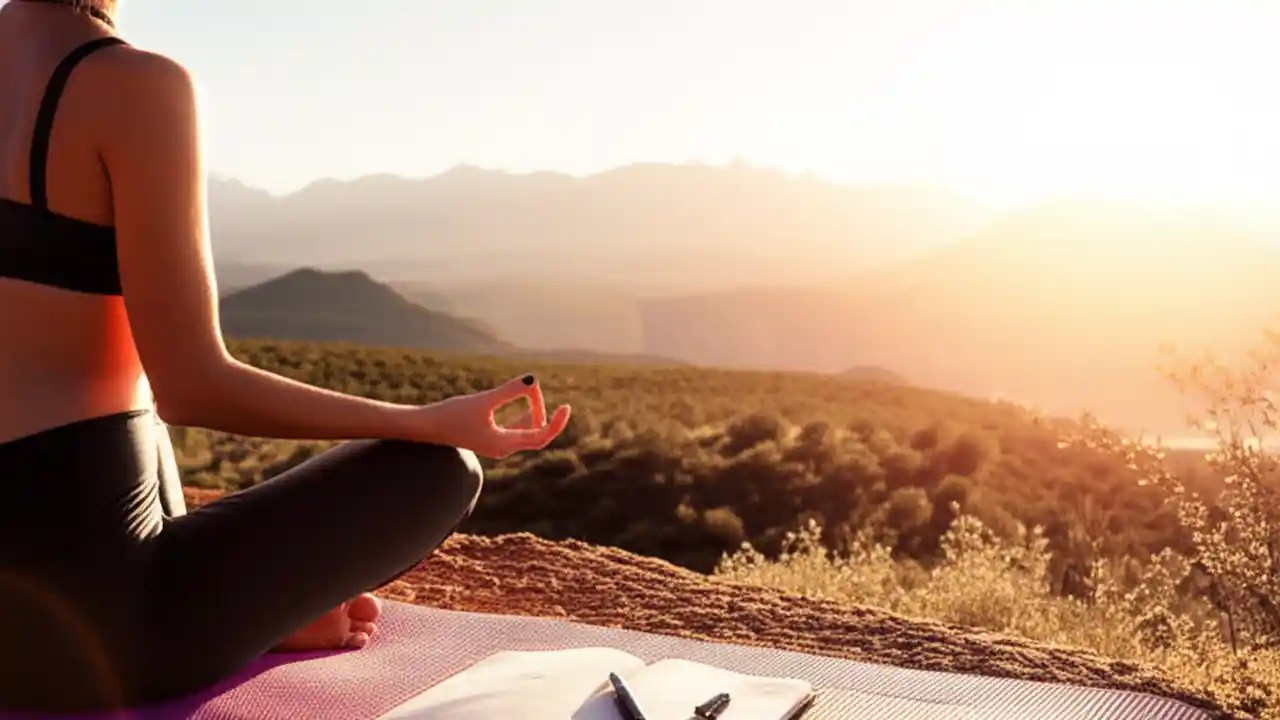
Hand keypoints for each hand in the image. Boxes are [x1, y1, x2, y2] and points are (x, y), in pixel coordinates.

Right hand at [415, 375, 570, 458]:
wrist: (426, 428)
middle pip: (536, 434)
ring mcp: (496, 445)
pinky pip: (515, 430)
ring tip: (530, 391)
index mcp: (504, 444)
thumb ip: (508, 391)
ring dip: (531, 412)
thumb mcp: (483, 401)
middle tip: (535, 389)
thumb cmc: (451, 415)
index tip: (565, 406)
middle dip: (542, 412)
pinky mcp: (489, 439)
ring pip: (526, 432)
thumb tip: (533, 379)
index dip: (556, 423)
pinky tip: (523, 402)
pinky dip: (522, 415)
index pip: (541, 436)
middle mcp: (503, 449)